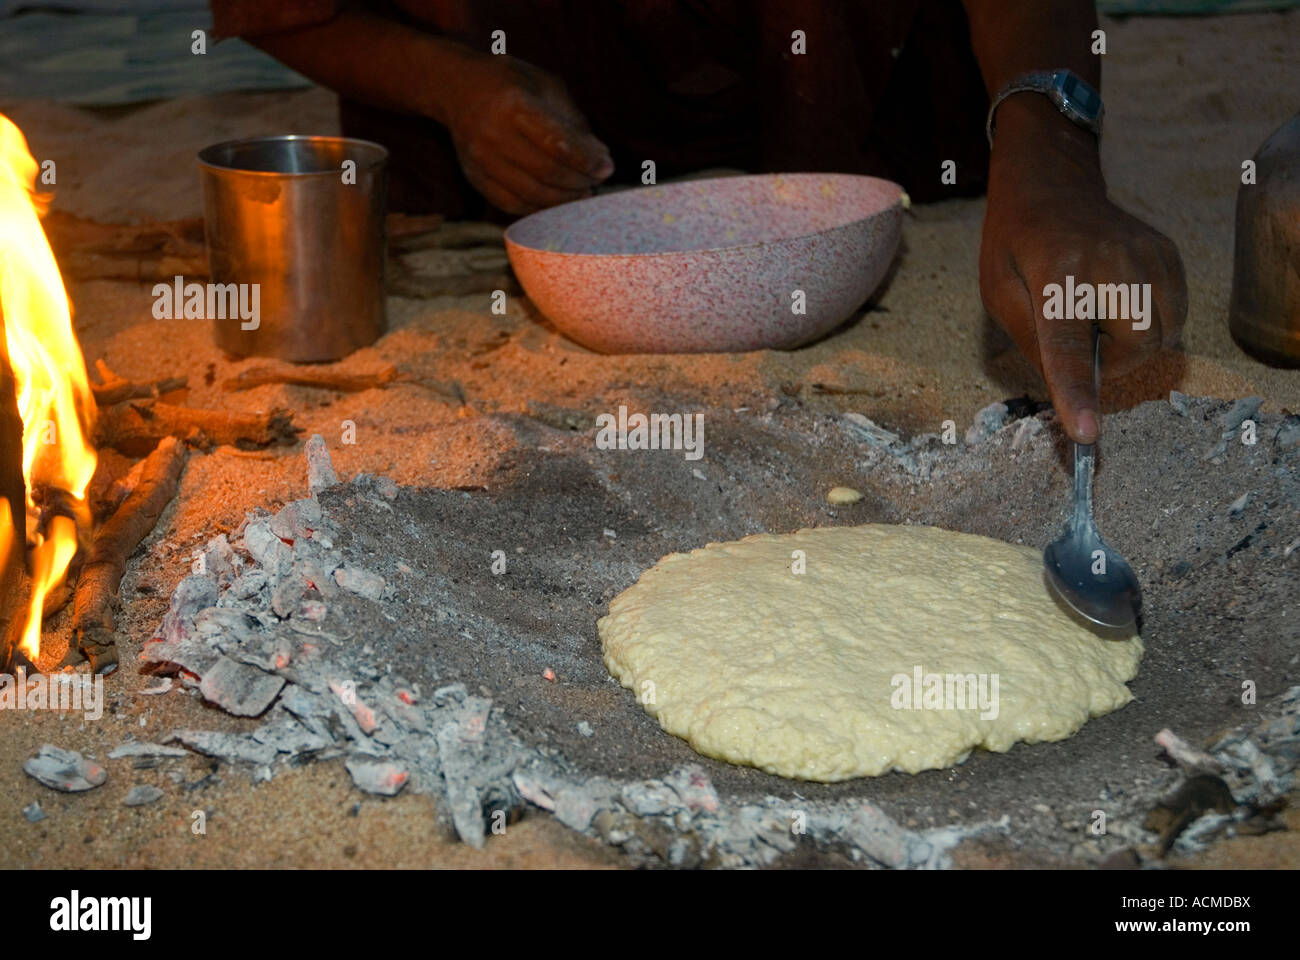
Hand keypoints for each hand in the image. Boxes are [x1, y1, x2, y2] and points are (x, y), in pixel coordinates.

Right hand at [445, 56, 613, 214]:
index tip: (606, 167)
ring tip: (582, 193)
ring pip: (530, 194)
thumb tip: (600, 158)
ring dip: (563, 200)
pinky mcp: (475, 178)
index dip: (586, 161)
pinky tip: (556, 200)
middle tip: (596, 182)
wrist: (456, 88)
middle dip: (579, 183)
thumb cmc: (511, 84)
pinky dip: (540, 208)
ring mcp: (480, 160)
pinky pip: (513, 204)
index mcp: (512, 104)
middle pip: (546, 173)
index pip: (557, 143)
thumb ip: (573, 121)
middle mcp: (492, 134)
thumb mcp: (545, 86)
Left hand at [978, 101, 1186, 443]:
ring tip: (1096, 314)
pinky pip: (1174, 316)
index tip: (1086, 433)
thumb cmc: (1016, 246)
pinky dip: (1148, 323)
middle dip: (1111, 361)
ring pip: (1162, 336)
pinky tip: (1117, 301)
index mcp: (1055, 271)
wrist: (1050, 186)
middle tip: (1081, 338)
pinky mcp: (1168, 254)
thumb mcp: (999, 294)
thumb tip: (1073, 391)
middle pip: (1135, 345)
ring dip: (1129, 343)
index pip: (1068, 344)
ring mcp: (1147, 252)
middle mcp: (1110, 258)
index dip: (1077, 392)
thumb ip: (1034, 344)